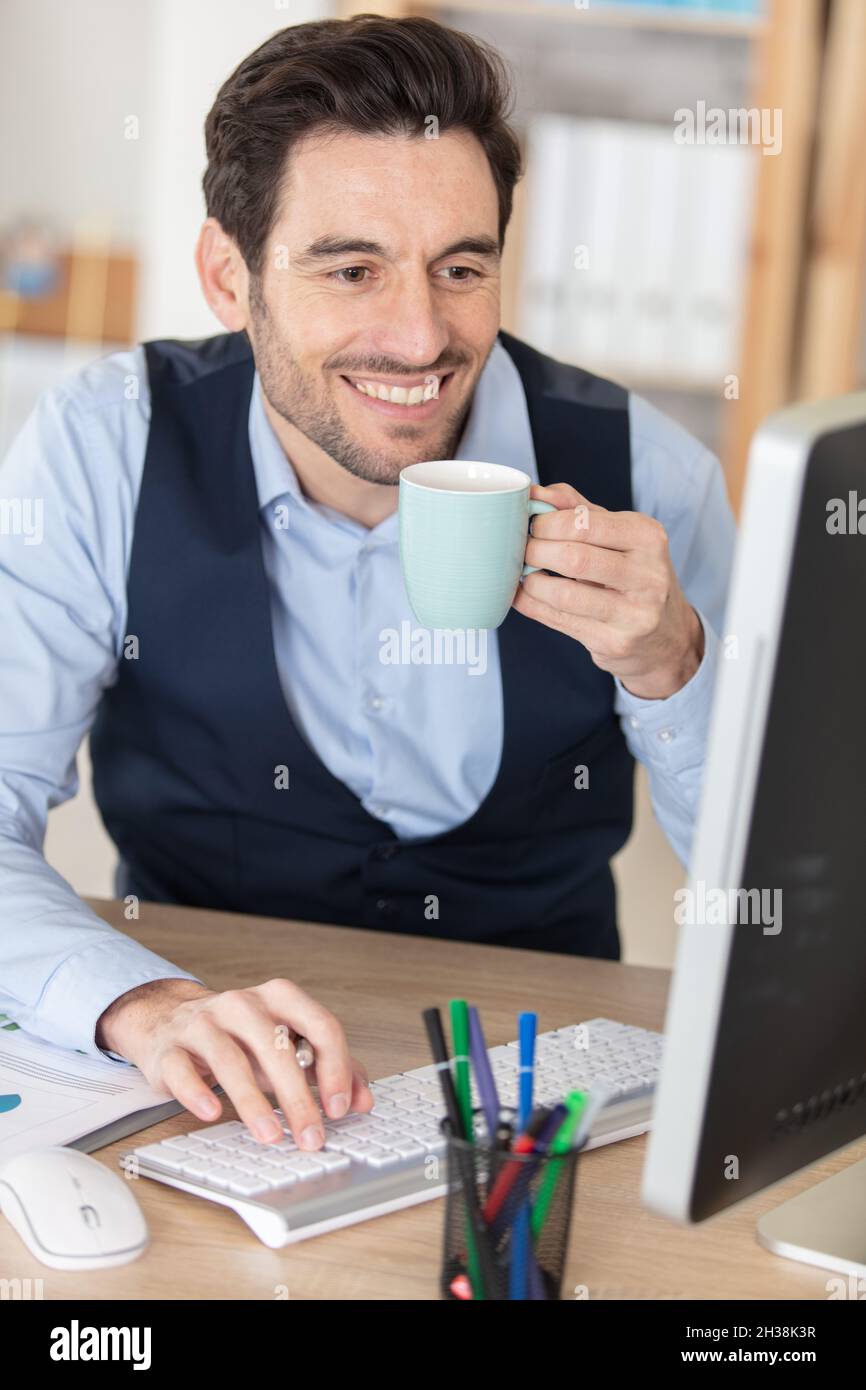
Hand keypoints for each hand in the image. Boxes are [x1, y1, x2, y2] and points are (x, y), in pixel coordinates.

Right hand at [96, 977, 372, 1149]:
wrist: (171, 1021)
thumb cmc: (240, 1037)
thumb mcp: (287, 1044)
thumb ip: (329, 1067)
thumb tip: (363, 1100)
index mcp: (279, 998)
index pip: (319, 1025)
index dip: (335, 1067)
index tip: (340, 1107)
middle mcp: (242, 1004)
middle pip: (276, 1046)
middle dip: (298, 1097)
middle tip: (311, 1136)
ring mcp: (202, 1023)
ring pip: (229, 1060)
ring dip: (252, 1103)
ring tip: (270, 1136)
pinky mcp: (169, 1049)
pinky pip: (183, 1070)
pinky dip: (198, 1092)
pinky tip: (212, 1113)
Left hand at [516, 482, 703, 699]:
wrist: (666, 636)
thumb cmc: (634, 575)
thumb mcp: (619, 536)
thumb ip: (578, 510)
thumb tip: (536, 492)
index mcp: (648, 538)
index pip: (585, 523)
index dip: (547, 523)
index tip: (531, 524)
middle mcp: (647, 575)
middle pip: (574, 558)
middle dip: (536, 551)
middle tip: (522, 549)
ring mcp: (633, 614)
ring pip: (564, 594)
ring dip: (531, 582)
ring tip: (523, 573)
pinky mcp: (615, 643)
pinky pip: (560, 621)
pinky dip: (532, 605)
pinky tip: (524, 595)